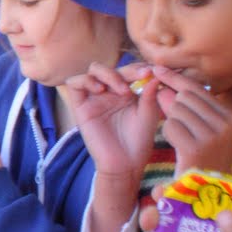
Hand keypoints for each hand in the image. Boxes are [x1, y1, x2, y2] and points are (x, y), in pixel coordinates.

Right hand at [65, 61, 163, 180]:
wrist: (125, 163)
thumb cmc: (139, 141)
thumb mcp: (149, 114)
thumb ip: (150, 94)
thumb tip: (156, 73)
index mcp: (126, 92)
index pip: (128, 70)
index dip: (139, 68)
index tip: (151, 72)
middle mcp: (109, 93)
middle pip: (111, 67)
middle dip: (126, 70)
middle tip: (140, 77)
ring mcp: (94, 98)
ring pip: (93, 70)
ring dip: (108, 73)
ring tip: (122, 90)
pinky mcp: (80, 106)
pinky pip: (75, 83)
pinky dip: (86, 80)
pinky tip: (101, 90)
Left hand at [154, 68, 231, 174]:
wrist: (205, 192)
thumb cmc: (200, 158)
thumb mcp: (201, 129)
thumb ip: (188, 107)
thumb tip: (164, 85)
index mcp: (228, 116)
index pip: (197, 88)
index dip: (175, 78)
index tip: (158, 69)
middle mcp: (224, 123)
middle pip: (184, 96)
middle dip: (169, 100)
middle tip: (168, 114)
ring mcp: (212, 136)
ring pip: (176, 109)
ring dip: (169, 119)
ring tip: (179, 136)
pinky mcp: (196, 147)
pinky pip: (170, 125)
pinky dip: (167, 133)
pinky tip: (177, 145)